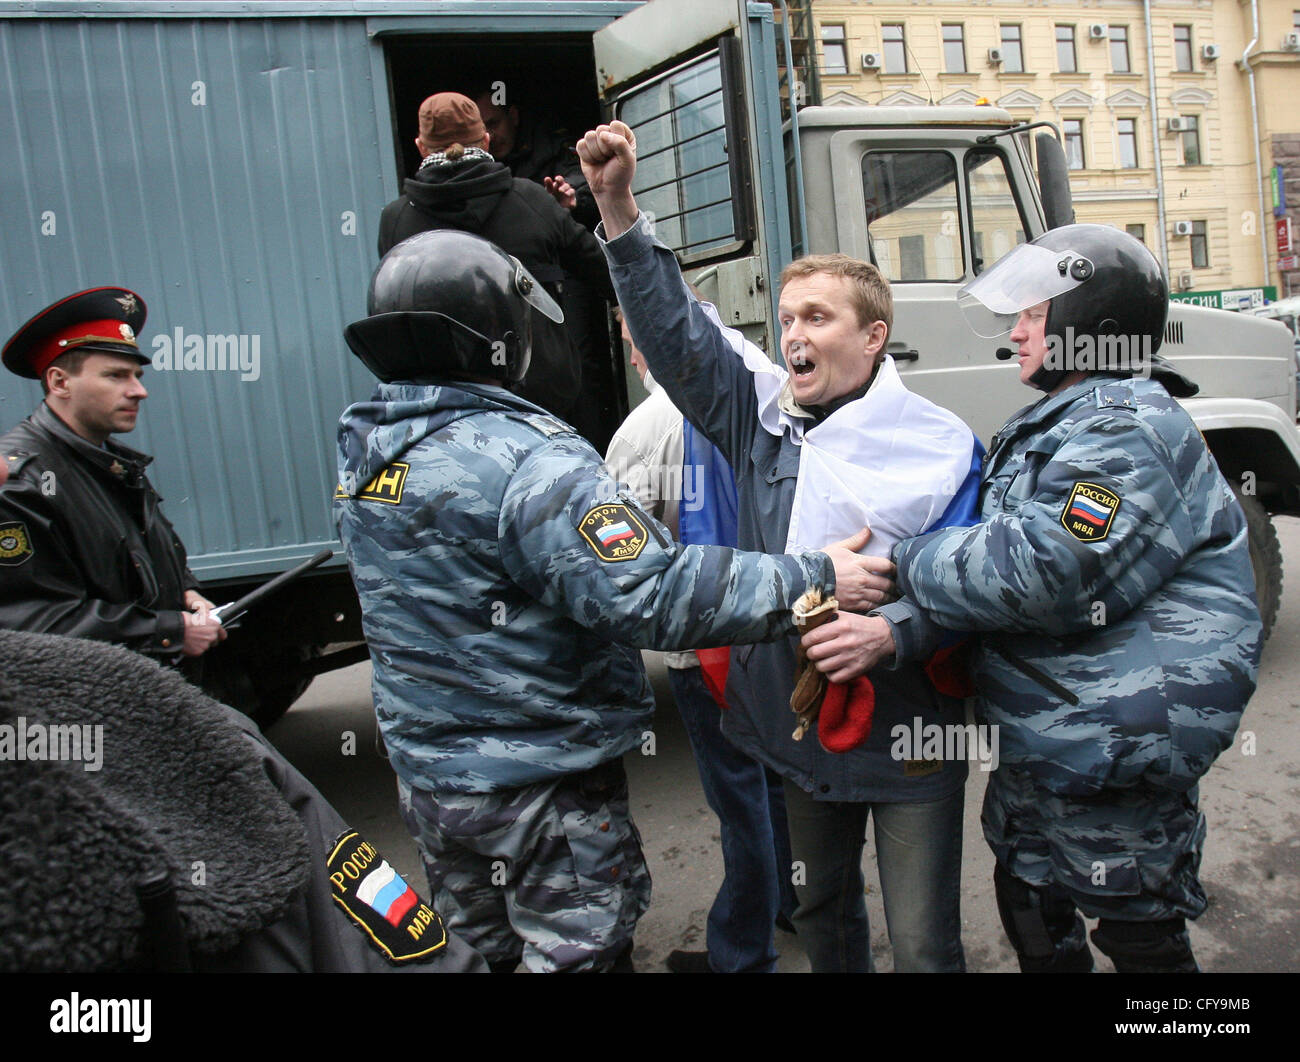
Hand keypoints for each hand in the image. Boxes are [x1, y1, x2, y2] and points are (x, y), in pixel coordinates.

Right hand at [182, 592, 225, 654]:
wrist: (175, 629)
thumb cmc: (184, 621)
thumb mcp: (199, 617)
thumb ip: (206, 624)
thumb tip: (205, 624)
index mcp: (215, 626)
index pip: (223, 634)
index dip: (219, 635)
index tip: (217, 636)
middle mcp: (212, 636)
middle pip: (214, 641)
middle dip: (208, 640)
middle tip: (200, 637)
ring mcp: (206, 645)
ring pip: (206, 646)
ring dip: (201, 644)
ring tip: (192, 639)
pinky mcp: (199, 652)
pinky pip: (198, 651)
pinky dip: (194, 649)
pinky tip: (189, 644)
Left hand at [543, 175, 576, 210]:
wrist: (556, 209)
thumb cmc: (552, 197)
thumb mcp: (549, 191)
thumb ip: (548, 185)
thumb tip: (546, 178)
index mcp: (559, 184)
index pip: (560, 179)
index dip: (559, 179)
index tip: (556, 179)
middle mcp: (565, 188)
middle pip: (566, 185)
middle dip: (563, 187)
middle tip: (560, 190)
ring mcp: (570, 195)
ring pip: (571, 191)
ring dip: (568, 192)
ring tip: (565, 194)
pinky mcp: (573, 203)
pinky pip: (573, 202)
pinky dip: (572, 203)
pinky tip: (570, 204)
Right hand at [576, 121, 638, 235]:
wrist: (609, 189)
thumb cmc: (620, 174)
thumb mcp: (628, 159)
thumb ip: (620, 143)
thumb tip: (602, 135)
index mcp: (623, 134)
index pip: (615, 125)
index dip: (615, 140)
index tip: (619, 153)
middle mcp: (609, 134)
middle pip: (600, 129)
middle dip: (604, 148)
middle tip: (609, 158)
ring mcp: (596, 140)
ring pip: (589, 136)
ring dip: (596, 153)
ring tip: (602, 160)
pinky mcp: (585, 148)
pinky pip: (580, 145)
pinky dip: (587, 156)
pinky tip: (594, 162)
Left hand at [801, 613, 895, 683]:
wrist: (883, 636)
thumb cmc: (859, 626)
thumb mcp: (844, 616)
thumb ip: (826, 618)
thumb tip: (806, 622)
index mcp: (841, 626)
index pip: (813, 637)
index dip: (805, 641)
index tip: (806, 642)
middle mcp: (845, 642)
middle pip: (814, 653)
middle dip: (810, 653)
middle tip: (814, 651)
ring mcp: (851, 658)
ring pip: (822, 667)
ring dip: (819, 663)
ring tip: (823, 659)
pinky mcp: (856, 670)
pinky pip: (834, 677)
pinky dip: (830, 674)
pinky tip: (833, 668)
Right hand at [820, 527, 897, 611]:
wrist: (808, 580)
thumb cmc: (823, 563)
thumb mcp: (839, 548)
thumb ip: (856, 540)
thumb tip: (868, 530)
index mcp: (860, 562)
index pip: (885, 565)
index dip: (894, 568)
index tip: (895, 570)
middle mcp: (862, 578)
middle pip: (886, 583)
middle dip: (893, 585)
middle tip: (898, 587)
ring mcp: (858, 592)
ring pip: (881, 596)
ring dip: (889, 597)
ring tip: (893, 597)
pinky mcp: (852, 604)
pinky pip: (871, 606)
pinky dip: (878, 606)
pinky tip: (881, 605)